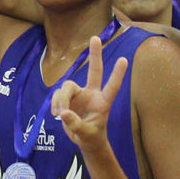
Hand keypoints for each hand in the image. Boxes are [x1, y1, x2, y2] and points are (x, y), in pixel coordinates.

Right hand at [50, 36, 125, 153]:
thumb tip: (64, 113)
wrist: (85, 140)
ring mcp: (79, 94)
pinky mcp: (68, 98)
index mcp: (103, 103)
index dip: (117, 74)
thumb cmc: (91, 137)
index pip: (112, 87)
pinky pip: (58, 95)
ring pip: (67, 87)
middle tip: (95, 37)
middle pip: (94, 71)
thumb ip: (75, 125)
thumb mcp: (86, 135)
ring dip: (61, 99)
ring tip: (59, 114)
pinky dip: (55, 103)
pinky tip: (56, 114)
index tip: (124, 59)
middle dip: (95, 55)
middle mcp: (92, 94)